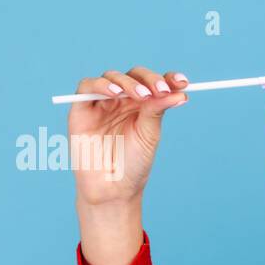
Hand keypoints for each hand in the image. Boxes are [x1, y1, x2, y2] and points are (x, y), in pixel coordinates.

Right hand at [68, 66, 188, 206]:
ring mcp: (101, 103)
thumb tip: (179, 92)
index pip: (154, 83)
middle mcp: (122, 100)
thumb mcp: (149, 134)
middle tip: (162, 90)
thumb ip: (157, 110)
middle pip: (134, 76)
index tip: (183, 82)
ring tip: (143, 96)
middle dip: (150, 79)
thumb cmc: (132, 164)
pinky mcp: (81, 108)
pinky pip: (87, 86)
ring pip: (112, 77)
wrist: (112, 187)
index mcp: (141, 105)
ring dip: (129, 83)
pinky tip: (116, 94)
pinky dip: (101, 85)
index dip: (168, 78)